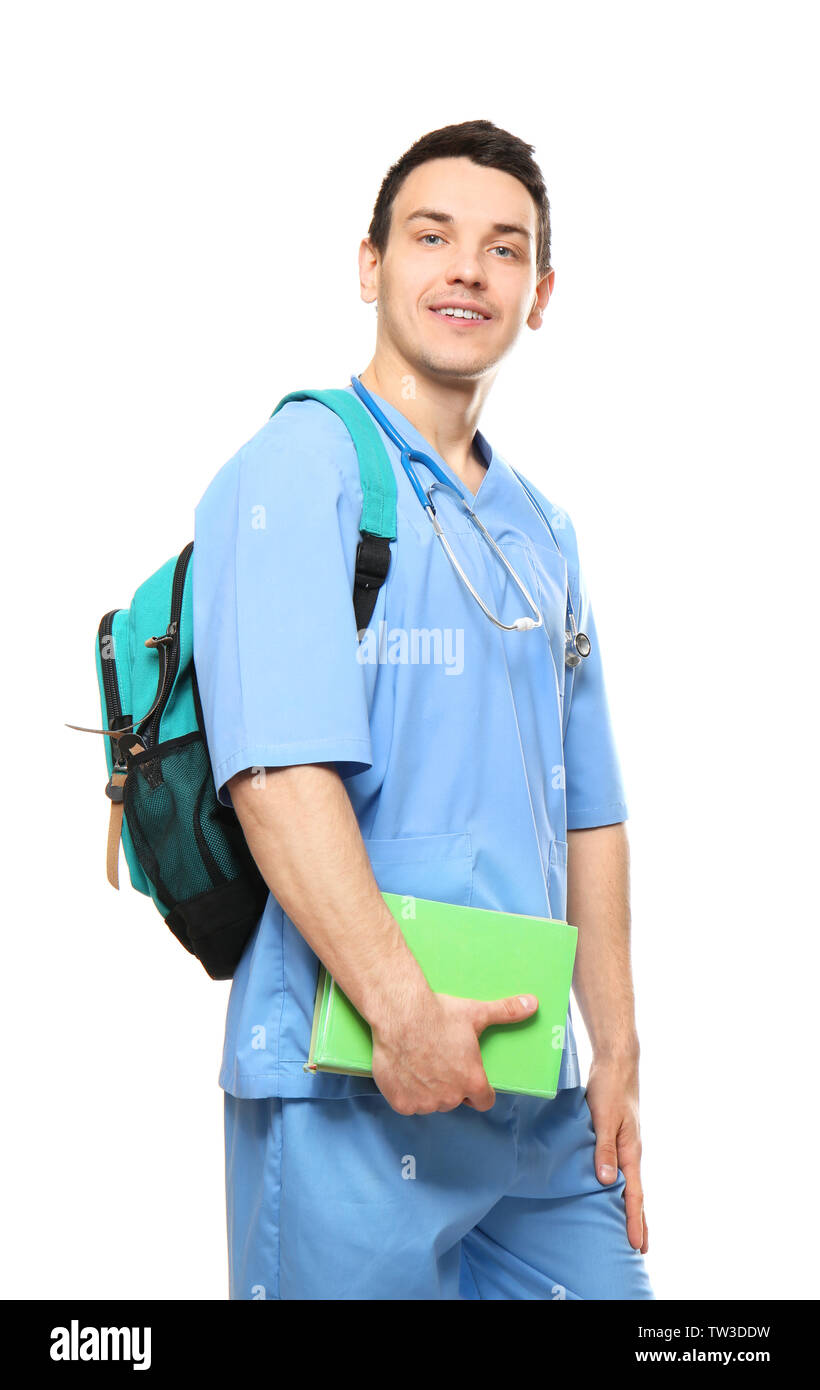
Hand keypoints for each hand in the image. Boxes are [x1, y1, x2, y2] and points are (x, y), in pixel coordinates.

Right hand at [371, 991, 538, 1115]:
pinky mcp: (401, 1104)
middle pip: (455, 1100)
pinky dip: (406, 1093)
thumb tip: (533, 1002)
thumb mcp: (476, 1013)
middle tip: (439, 1060)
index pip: (484, 1101)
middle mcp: (451, 1098)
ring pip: (431, 1103)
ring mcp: (425, 1103)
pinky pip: (408, 1104)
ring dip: (428, 1091)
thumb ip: (506, 1012)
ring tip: (420, 1063)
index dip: (478, 1088)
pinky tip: (404, 1071)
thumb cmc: (439, 1015)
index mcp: (472, 1082)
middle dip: (450, 1085)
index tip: (467, 1073)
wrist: (399, 1015)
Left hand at [585, 1054, 647, 1253]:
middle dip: (639, 1220)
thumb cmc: (609, 1088)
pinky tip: (611, 1188)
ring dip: (630, 1205)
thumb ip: (604, 1148)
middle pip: (636, 1193)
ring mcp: (626, 1144)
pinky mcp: (617, 1136)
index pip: (634, 1194)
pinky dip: (620, 1185)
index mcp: (631, 1151)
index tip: (636, 1245)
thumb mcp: (604, 1117)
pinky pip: (621, 1168)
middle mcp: (631, 1151)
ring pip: (629, 1182)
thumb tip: (605, 1182)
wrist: (617, 1062)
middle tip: (639, 1248)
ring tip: (628, 1225)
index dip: (634, 1220)